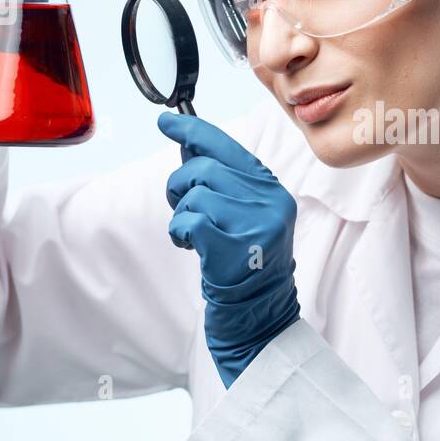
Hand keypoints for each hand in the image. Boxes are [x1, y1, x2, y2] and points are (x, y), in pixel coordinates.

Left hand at [158, 112, 301, 387]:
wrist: (260, 319)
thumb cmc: (245, 268)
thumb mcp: (242, 218)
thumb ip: (221, 182)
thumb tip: (189, 146)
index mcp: (272, 191)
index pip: (228, 147)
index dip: (194, 131)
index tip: (166, 121)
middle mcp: (270, 203)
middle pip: (205, 168)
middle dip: (181, 186)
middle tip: (183, 208)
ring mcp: (256, 225)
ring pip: (195, 194)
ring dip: (182, 215)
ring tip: (193, 236)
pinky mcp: (235, 248)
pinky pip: (191, 220)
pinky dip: (181, 231)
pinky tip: (191, 246)